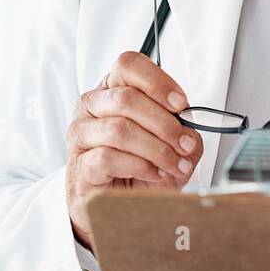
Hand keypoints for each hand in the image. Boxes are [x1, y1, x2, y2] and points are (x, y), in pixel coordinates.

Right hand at [65, 50, 203, 248]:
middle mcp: (92, 105)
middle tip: (185, 144)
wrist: (118, 205)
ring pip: (120, 129)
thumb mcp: (171, 144)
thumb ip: (183, 130)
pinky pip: (108, 157)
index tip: (181, 104)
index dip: (157, 81)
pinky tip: (153, 174)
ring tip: (174, 165)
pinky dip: (139, 166)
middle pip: (127, 99)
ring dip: (157, 149)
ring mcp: (81, 134)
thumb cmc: (142, 168)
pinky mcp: (79, 164)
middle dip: (165, 124)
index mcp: (113, 90)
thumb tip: (190, 129)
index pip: (128, 65)